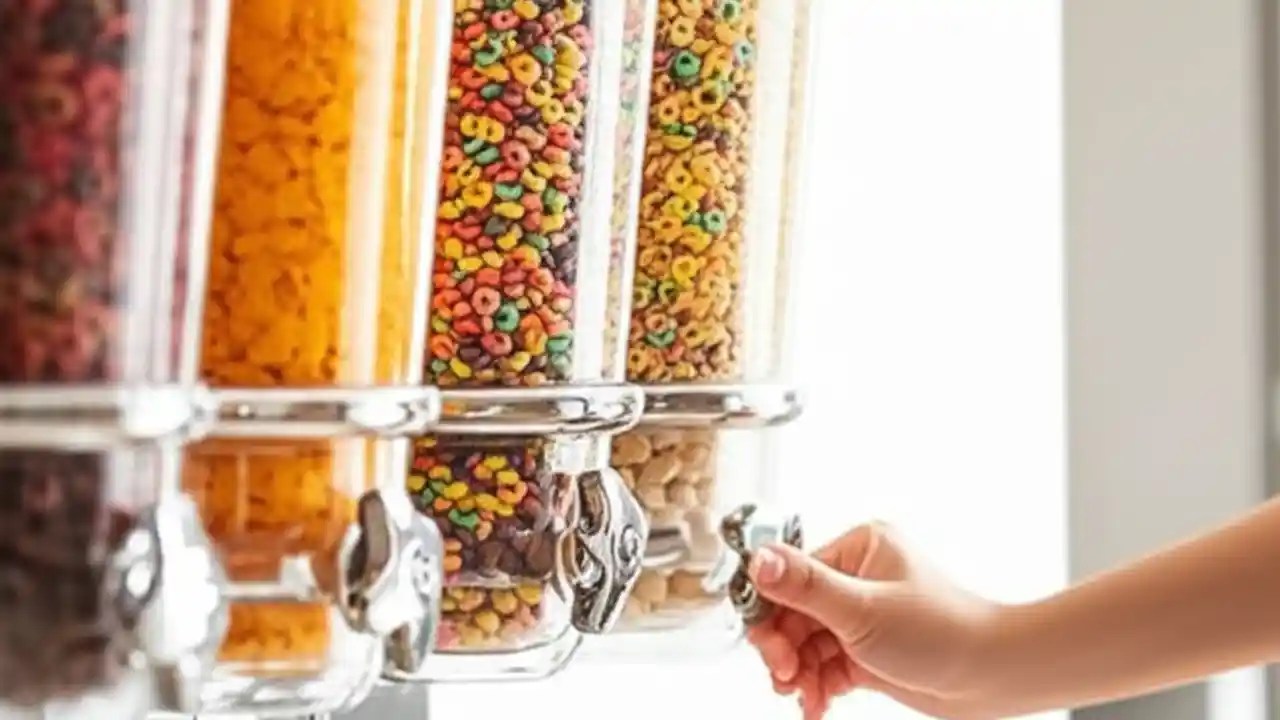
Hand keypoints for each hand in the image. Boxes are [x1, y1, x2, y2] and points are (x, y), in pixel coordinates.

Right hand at [745, 523, 1007, 719]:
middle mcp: (857, 577)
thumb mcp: (862, 609)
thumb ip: (805, 587)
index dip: (772, 616)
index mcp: (858, 549)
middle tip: (785, 677)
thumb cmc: (944, 632)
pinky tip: (816, 703)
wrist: (992, 677)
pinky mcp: (866, 649)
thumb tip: (758, 558)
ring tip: (804, 696)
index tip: (769, 648)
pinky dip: (816, 685)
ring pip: (806, 644)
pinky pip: (825, 665)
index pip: (791, 577)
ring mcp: (861, 615)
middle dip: (786, 650)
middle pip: (793, 614)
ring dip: (799, 673)